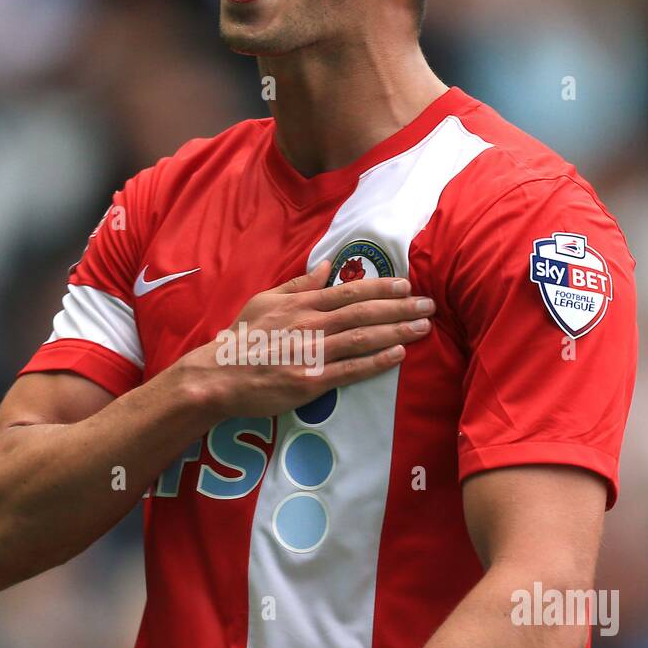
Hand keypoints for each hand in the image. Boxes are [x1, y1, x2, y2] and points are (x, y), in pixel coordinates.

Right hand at [179, 258, 434, 418]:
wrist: (218, 375)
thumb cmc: (241, 338)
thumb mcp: (264, 301)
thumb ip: (298, 285)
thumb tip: (327, 267)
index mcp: (301, 304)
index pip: (349, 292)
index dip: (381, 288)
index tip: (406, 285)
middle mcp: (310, 324)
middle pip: (363, 312)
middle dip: (399, 308)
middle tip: (428, 305)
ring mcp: (311, 353)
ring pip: (362, 338)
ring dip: (396, 331)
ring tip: (423, 328)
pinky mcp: (311, 381)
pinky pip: (350, 369)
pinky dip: (376, 361)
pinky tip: (398, 355)